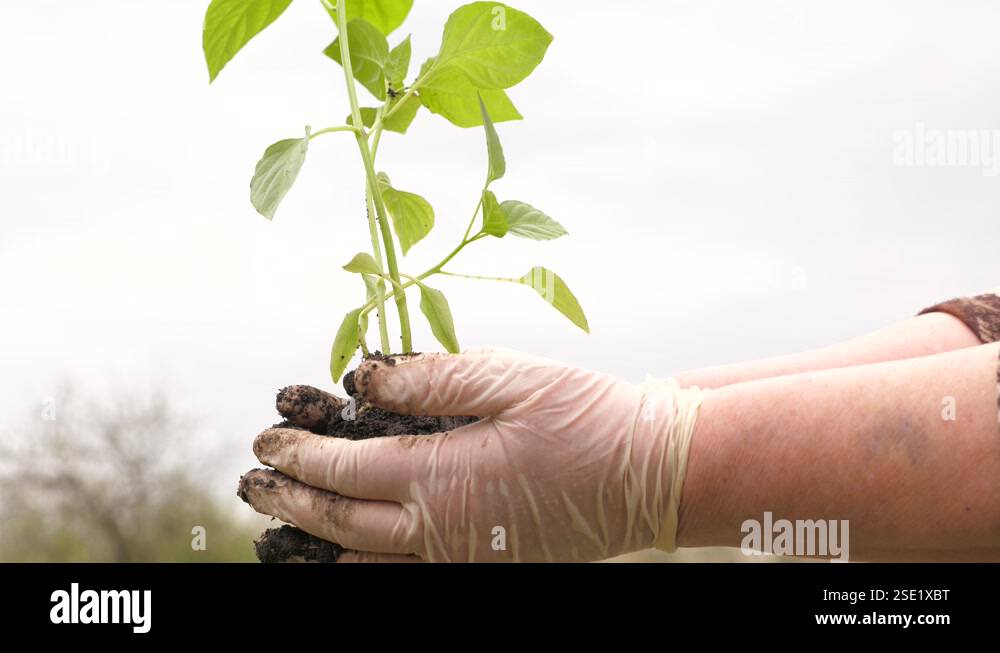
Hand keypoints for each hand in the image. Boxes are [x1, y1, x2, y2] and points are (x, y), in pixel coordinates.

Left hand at [239, 349, 705, 561]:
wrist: (649, 476)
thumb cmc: (586, 418)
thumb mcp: (511, 378)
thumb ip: (431, 378)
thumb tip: (362, 378)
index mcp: (444, 480)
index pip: (346, 470)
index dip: (300, 455)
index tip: (265, 439)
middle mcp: (441, 531)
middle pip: (342, 523)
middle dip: (291, 501)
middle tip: (252, 484)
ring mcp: (461, 559)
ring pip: (366, 563)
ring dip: (314, 544)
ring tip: (274, 532)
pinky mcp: (483, 567)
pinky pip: (403, 576)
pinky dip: (362, 569)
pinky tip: (346, 558)